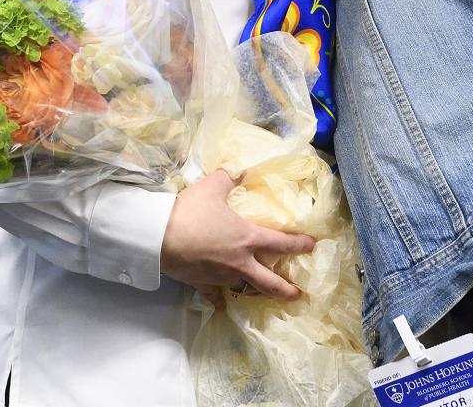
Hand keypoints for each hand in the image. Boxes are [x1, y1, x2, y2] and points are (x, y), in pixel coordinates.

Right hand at [160, 170, 315, 299]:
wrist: (160, 236)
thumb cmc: (191, 211)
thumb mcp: (212, 186)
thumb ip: (228, 178)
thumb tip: (237, 171)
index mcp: (247, 238)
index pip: (281, 243)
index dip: (299, 244)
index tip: (312, 246)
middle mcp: (239, 262)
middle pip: (269, 282)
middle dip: (286, 289)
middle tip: (297, 294)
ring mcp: (221, 276)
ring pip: (244, 288)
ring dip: (254, 292)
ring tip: (261, 294)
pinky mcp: (202, 284)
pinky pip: (214, 295)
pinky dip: (218, 298)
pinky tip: (221, 302)